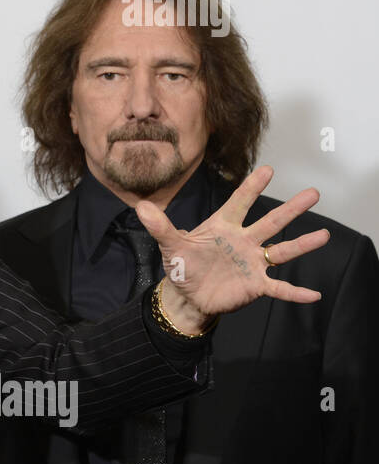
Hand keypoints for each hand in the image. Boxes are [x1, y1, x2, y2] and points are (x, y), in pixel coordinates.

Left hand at [136, 165, 329, 333]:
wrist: (188, 295)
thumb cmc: (183, 264)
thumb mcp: (170, 245)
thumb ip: (160, 226)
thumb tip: (140, 207)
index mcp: (223, 227)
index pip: (239, 202)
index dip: (251, 187)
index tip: (267, 169)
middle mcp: (244, 241)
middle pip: (271, 222)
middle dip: (291, 208)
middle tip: (313, 192)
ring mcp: (252, 262)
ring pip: (282, 250)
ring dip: (302, 244)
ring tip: (324, 235)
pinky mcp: (255, 285)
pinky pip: (279, 288)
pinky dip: (296, 292)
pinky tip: (315, 294)